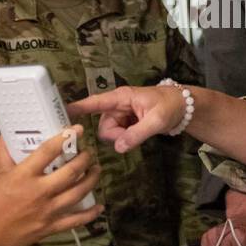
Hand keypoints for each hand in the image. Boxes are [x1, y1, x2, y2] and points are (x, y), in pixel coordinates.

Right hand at [0, 126, 102, 245]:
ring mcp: (48, 211)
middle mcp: (40, 191)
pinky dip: (90, 214)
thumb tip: (8, 133)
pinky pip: (76, 220)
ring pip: (78, 193)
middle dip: (85, 159)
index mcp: (24, 175)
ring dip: (91, 179)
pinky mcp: (51, 227)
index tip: (78, 130)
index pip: (49, 151)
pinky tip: (99, 207)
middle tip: (89, 152)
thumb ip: (4, 152)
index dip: (65, 137)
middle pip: (71, 172)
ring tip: (97, 170)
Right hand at [67, 86, 185, 152]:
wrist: (184, 107)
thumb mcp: (157, 120)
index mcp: (121, 97)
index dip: (78, 108)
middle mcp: (117, 105)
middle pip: (103, 126)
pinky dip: (125, 139)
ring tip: (140, 133)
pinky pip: (118, 135)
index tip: (61, 112)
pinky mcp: (125, 123)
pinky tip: (138, 135)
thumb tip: (118, 147)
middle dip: (115, 136)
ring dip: (122, 138)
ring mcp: (121, 115)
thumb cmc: (170, 106)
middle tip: (135, 135)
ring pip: (110, 133)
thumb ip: (137, 134)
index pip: (95, 102)